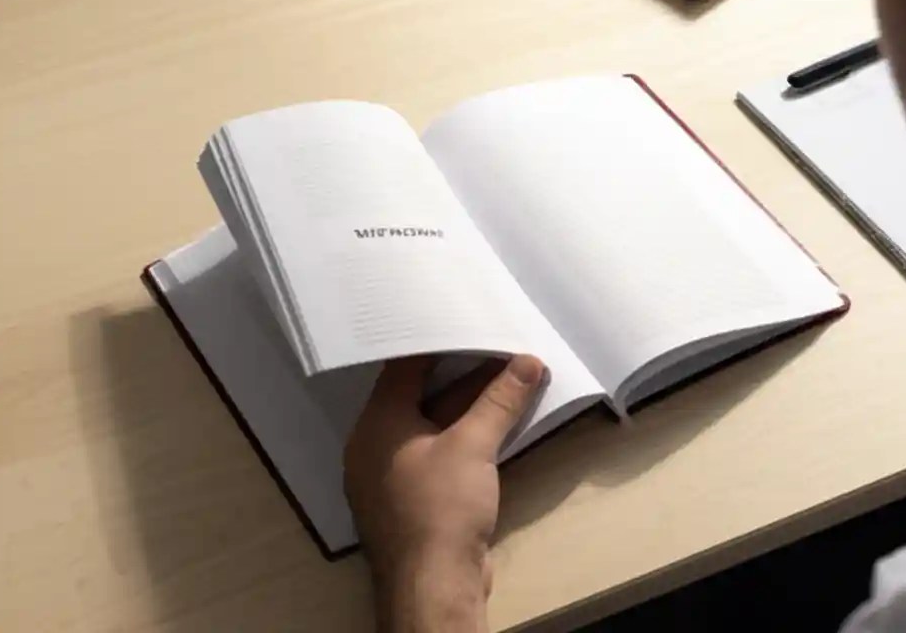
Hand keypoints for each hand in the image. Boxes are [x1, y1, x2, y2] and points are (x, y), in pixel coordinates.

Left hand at [344, 354, 545, 632]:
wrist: (434, 584)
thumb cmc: (441, 506)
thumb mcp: (474, 445)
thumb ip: (499, 400)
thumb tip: (528, 362)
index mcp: (376, 424)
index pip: (404, 368)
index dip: (438, 342)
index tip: (468, 320)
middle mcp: (376, 446)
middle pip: (421, 396)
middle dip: (465, 375)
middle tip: (500, 346)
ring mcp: (394, 476)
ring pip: (434, 427)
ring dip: (471, 408)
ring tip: (512, 378)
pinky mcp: (415, 501)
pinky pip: (439, 455)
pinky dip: (466, 438)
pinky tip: (499, 425)